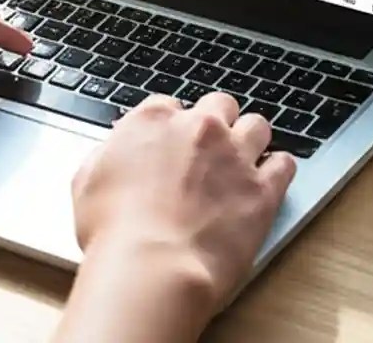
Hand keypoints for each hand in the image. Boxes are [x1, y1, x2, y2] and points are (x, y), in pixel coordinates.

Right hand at [55, 93, 296, 342]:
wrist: (152, 267)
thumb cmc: (113, 233)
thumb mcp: (87, 182)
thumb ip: (108, 155)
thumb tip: (115, 152)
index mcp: (153, 122)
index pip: (169, 105)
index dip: (171, 127)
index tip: (171, 144)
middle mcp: (199, 129)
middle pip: (219, 105)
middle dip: (215, 124)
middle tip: (208, 150)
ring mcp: (235, 156)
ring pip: (257, 126)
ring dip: (250, 140)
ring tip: (243, 161)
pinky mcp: (263, 189)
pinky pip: (285, 164)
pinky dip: (279, 169)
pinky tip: (269, 180)